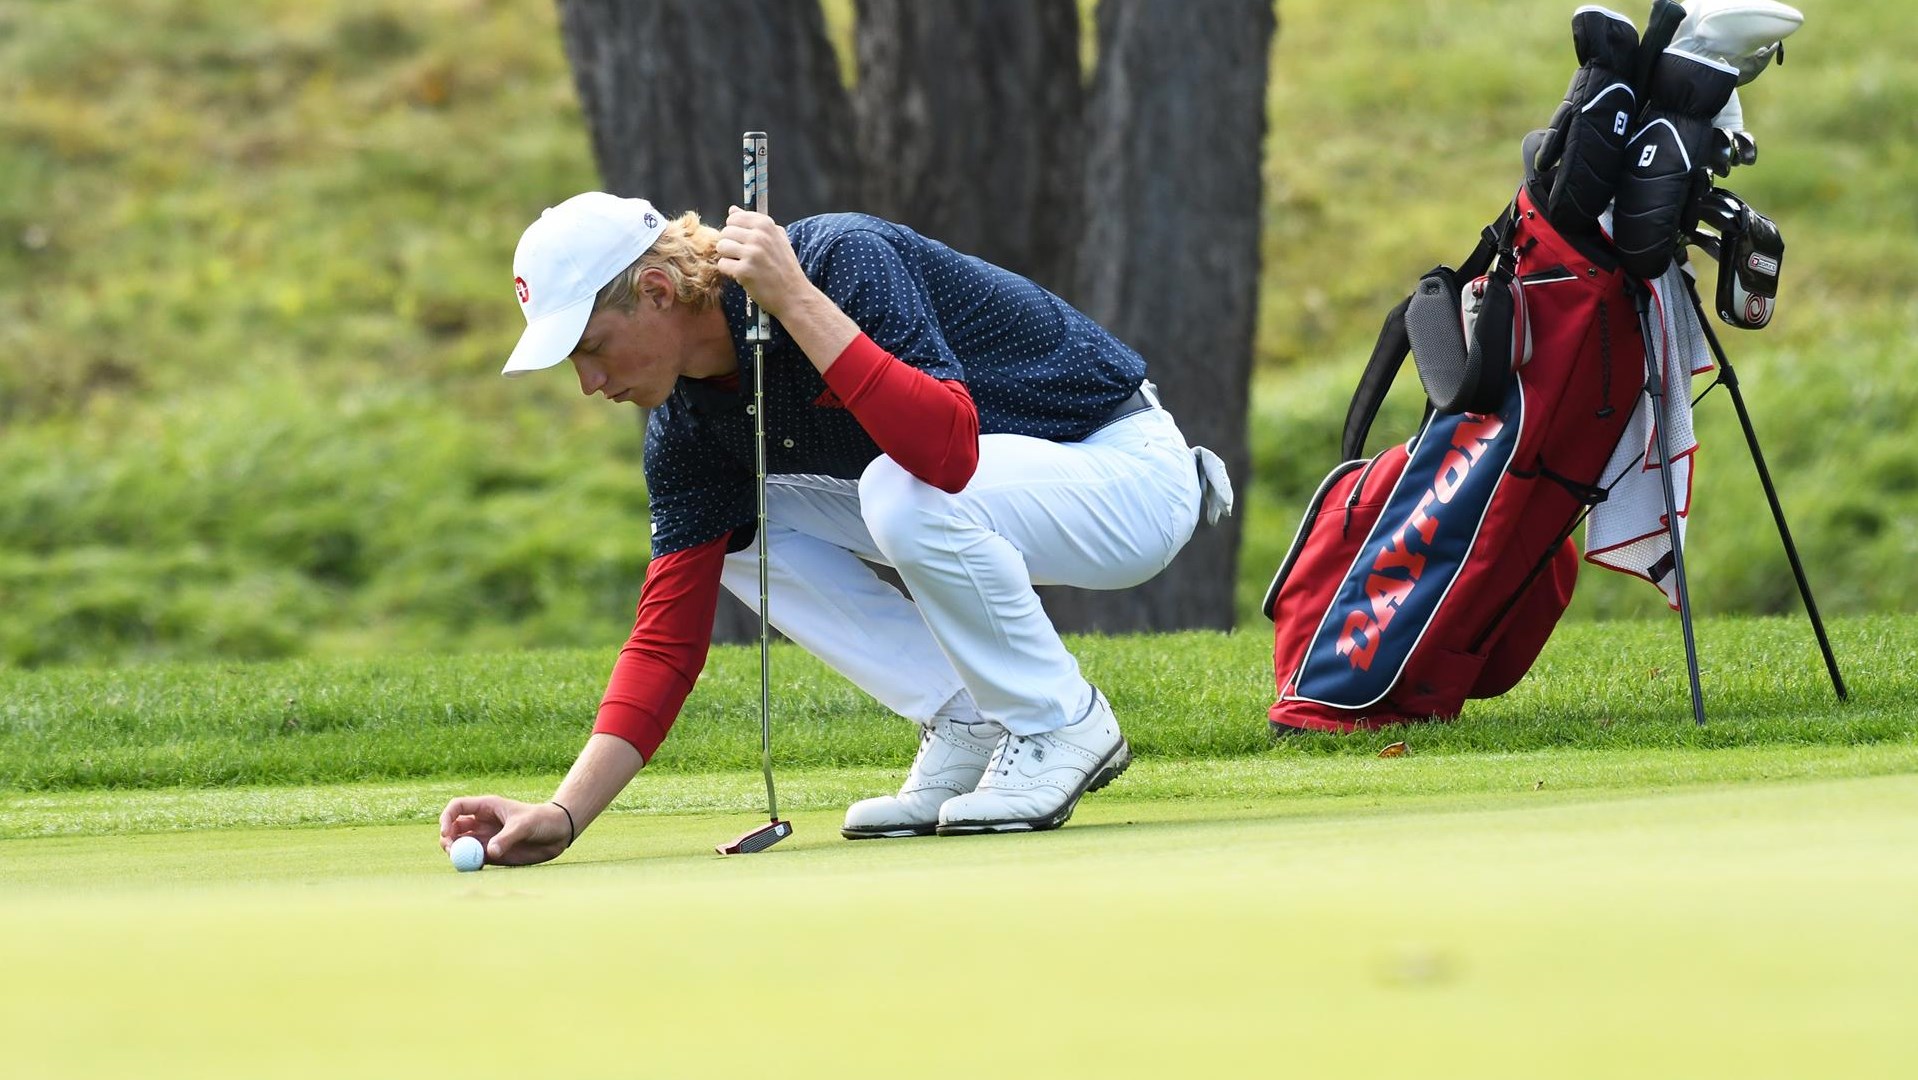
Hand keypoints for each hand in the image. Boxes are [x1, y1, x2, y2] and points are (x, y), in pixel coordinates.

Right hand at [438, 795, 570, 866]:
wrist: (558, 833)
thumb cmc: (542, 820)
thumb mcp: (525, 825)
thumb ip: (507, 838)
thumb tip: (488, 852)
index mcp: (486, 807)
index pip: (457, 807)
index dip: (446, 818)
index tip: (446, 832)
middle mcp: (482, 823)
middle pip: (453, 829)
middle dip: (448, 839)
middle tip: (452, 851)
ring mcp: (486, 839)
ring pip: (461, 846)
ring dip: (456, 853)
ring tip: (463, 860)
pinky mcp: (492, 854)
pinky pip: (473, 860)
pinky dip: (469, 864)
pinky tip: (476, 867)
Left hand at [717, 207, 809, 318]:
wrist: (794, 295)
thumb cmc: (785, 267)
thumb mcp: (776, 239)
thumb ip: (755, 222)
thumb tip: (732, 209)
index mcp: (766, 225)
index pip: (734, 218)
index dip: (736, 231)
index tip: (745, 243)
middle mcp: (759, 236)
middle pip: (725, 232)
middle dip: (730, 245)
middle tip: (743, 257)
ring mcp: (751, 253)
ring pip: (721, 247)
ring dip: (728, 257)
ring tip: (741, 265)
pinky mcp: (744, 271)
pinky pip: (722, 264)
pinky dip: (729, 272)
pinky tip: (742, 275)